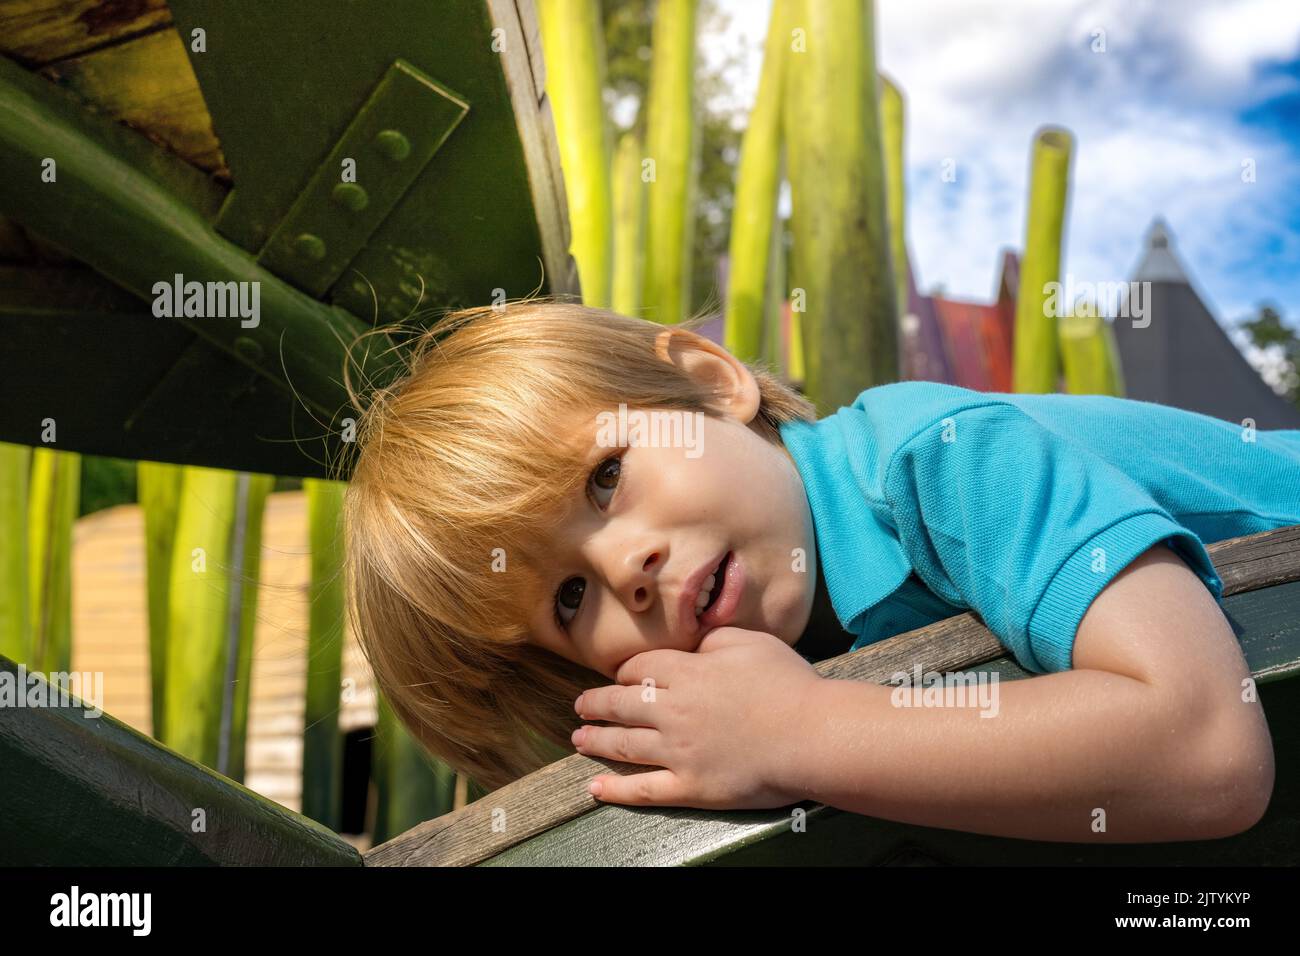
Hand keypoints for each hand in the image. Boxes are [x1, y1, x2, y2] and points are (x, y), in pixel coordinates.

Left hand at [571, 626, 823, 809]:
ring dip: (595, 740)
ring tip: (579, 739)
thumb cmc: (788, 684)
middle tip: (581, 706)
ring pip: (623, 745)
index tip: (618, 676)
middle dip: (595, 704)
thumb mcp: (749, 641)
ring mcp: (679, 752)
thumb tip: (694, 645)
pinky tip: (595, 788)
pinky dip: (615, 790)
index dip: (623, 672)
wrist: (813, 735)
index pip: (639, 669)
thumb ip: (712, 638)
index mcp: (686, 672)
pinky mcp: (691, 787)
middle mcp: (673, 711)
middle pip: (620, 704)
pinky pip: (644, 790)